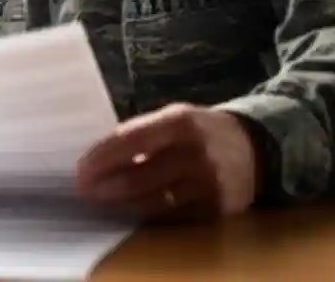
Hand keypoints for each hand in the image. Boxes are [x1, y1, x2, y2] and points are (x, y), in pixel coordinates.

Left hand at [76, 103, 261, 220]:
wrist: (255, 148)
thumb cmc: (201, 131)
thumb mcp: (174, 118)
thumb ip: (140, 133)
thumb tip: (99, 157)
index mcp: (181, 122)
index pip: (131, 141)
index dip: (102, 158)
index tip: (80, 170)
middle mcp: (196, 153)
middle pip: (139, 176)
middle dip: (105, 187)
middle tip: (83, 191)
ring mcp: (209, 183)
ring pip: (153, 201)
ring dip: (121, 205)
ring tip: (101, 202)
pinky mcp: (216, 209)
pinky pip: (173, 217)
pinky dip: (148, 214)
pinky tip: (130, 211)